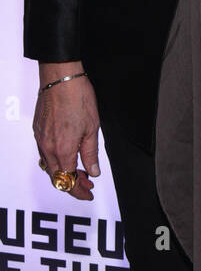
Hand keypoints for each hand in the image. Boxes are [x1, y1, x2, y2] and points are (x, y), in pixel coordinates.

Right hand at [33, 63, 100, 201]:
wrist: (60, 78)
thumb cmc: (78, 97)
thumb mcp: (92, 127)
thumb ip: (90, 153)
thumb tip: (93, 171)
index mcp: (63, 150)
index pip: (68, 182)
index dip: (79, 191)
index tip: (89, 193)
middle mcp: (48, 147)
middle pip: (56, 178)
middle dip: (72, 184)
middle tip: (87, 183)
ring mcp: (40, 139)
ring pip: (49, 166)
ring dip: (63, 172)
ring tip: (80, 170)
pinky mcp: (38, 130)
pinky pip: (44, 153)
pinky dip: (56, 160)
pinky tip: (67, 155)